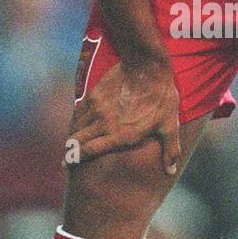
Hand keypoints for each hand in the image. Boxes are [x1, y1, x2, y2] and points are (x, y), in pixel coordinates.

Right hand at [68, 58, 181, 173]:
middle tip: (66, 159)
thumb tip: (171, 171)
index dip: (75, 159)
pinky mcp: (94, 95)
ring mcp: (97, 109)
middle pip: (77, 141)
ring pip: (76, 127)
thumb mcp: (169, 125)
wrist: (147, 66)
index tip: (68, 164)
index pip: (90, 151)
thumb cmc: (161, 97)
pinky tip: (76, 124)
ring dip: (72, 137)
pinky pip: (78, 112)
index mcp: (121, 136)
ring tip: (71, 143)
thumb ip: (170, 149)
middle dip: (70, 152)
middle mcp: (105, 124)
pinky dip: (75, 121)